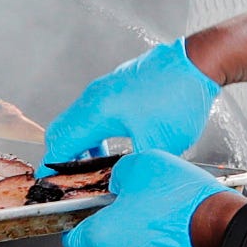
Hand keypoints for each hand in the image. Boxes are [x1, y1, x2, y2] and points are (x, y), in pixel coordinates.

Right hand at [43, 39, 219, 164]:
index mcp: (97, 112)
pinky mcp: (117, 84)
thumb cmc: (180, 98)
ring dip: (82, 143)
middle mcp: (94, 96)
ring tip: (97, 165)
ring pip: (78, 119)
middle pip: (62, 130)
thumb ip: (135, 167)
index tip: (48, 183)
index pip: (61, 143)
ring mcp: (105, 87)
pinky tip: (114, 144)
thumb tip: (122, 181)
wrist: (198, 63)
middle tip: (70, 178)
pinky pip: (93, 110)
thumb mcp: (159, 146)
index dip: (52, 166)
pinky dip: (94, 130)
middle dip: (63, 155)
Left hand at [62, 150, 221, 246]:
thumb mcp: (138, 165)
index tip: (93, 212)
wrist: (221, 227)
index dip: (81, 223)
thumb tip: (117, 182)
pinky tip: (173, 235)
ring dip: (138, 243)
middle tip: (134, 209)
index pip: (73, 239)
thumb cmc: (180, 201)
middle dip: (114, 230)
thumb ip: (117, 176)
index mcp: (100, 238)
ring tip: (159, 220)